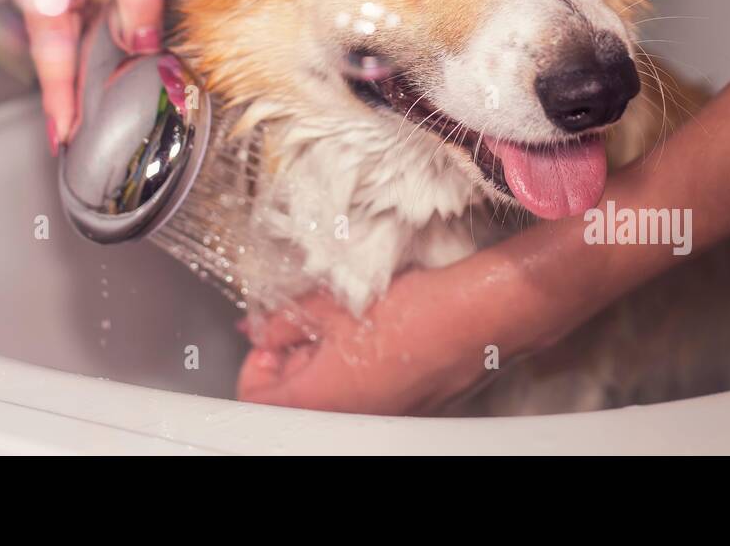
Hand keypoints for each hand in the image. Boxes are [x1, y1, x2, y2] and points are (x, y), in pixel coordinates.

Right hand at [8, 0, 163, 149]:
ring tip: (116, 111)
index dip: (61, 101)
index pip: (51, 58)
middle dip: (82, 96)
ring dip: (102, 70)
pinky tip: (133, 60)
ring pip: (84, 42)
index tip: (64, 139)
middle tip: (94, 142)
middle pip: (66, 58)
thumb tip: (142, 45)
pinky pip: (98, 22)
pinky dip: (114, 42)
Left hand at [235, 269, 492, 414]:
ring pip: (329, 402)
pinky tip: (373, 340)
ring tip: (345, 327)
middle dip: (292, 362)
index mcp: (318, 402)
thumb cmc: (411, 314)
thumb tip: (262, 331)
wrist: (473, 320)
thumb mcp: (330, 306)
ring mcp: (377, 422)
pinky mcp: (402, 413)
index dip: (257, 365)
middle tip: (309, 325)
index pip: (256, 401)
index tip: (270, 340)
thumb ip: (283, 322)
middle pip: (294, 403)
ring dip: (325, 367)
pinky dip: (356, 374)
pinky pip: (363, 401)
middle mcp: (346, 423)